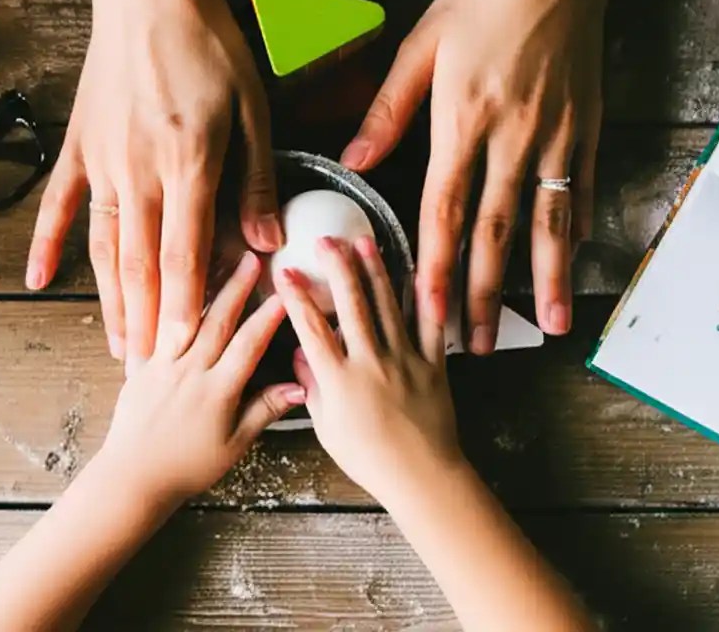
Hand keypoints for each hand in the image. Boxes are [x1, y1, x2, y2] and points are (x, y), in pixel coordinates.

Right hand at [26, 0, 280, 373]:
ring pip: (103, 245)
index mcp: (189, 165)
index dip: (182, 309)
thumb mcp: (254, 111)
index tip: (180, 353)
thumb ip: (258, 182)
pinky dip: (47, 244)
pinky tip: (37, 280)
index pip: (185, 254)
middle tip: (147, 370)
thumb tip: (268, 243)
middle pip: (140, 264)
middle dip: (145, 323)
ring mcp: (103, 163)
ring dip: (109, 299)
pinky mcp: (79, 149)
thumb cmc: (210, 47)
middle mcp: (140, 173)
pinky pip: (59, 205)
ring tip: (116, 344)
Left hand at [96, 251, 303, 504]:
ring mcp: (162, 366)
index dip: (269, 316)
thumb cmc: (187, 468)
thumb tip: (300, 386)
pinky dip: (162, 307)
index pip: (249, 344)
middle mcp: (190, 371)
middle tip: (251, 257)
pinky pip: (152, 331)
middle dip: (237, 287)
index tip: (285, 292)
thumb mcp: (235, 445)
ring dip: (202, 287)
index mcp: (217, 390)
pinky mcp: (140, 368)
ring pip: (185, 318)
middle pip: (218, 321)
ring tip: (213, 260)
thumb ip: (265, 410)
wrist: (133, 477)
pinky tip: (168, 285)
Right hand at [274, 235, 460, 504]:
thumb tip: (300, 356)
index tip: (286, 271)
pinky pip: (429, 325)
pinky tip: (418, 272)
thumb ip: (312, 389)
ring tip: (364, 244)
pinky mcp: (432, 365)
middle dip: (338, 267)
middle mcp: (370, 363)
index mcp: (339, 380)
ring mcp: (404, 360)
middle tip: (328, 241)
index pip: (311, 328)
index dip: (297, 296)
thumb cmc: (369, 459)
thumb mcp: (327, 429)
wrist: (421, 476)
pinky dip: (425, 297)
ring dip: (375, 271)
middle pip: (352, 304)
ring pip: (388, 305)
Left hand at [340, 0, 636, 352]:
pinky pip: (581, 186)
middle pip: (495, 232)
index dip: (436, 269)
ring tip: (549, 327)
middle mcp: (512, 138)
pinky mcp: (586, 127)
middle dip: (484, 296)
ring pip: (548, 221)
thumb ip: (388, 109)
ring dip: (547, 279)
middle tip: (476, 346)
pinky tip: (573, 258)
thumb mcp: (422, 45)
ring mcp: (555, 137)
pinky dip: (577, 226)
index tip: (428, 316)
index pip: (446, 211)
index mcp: (463, 122)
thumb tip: (355, 159)